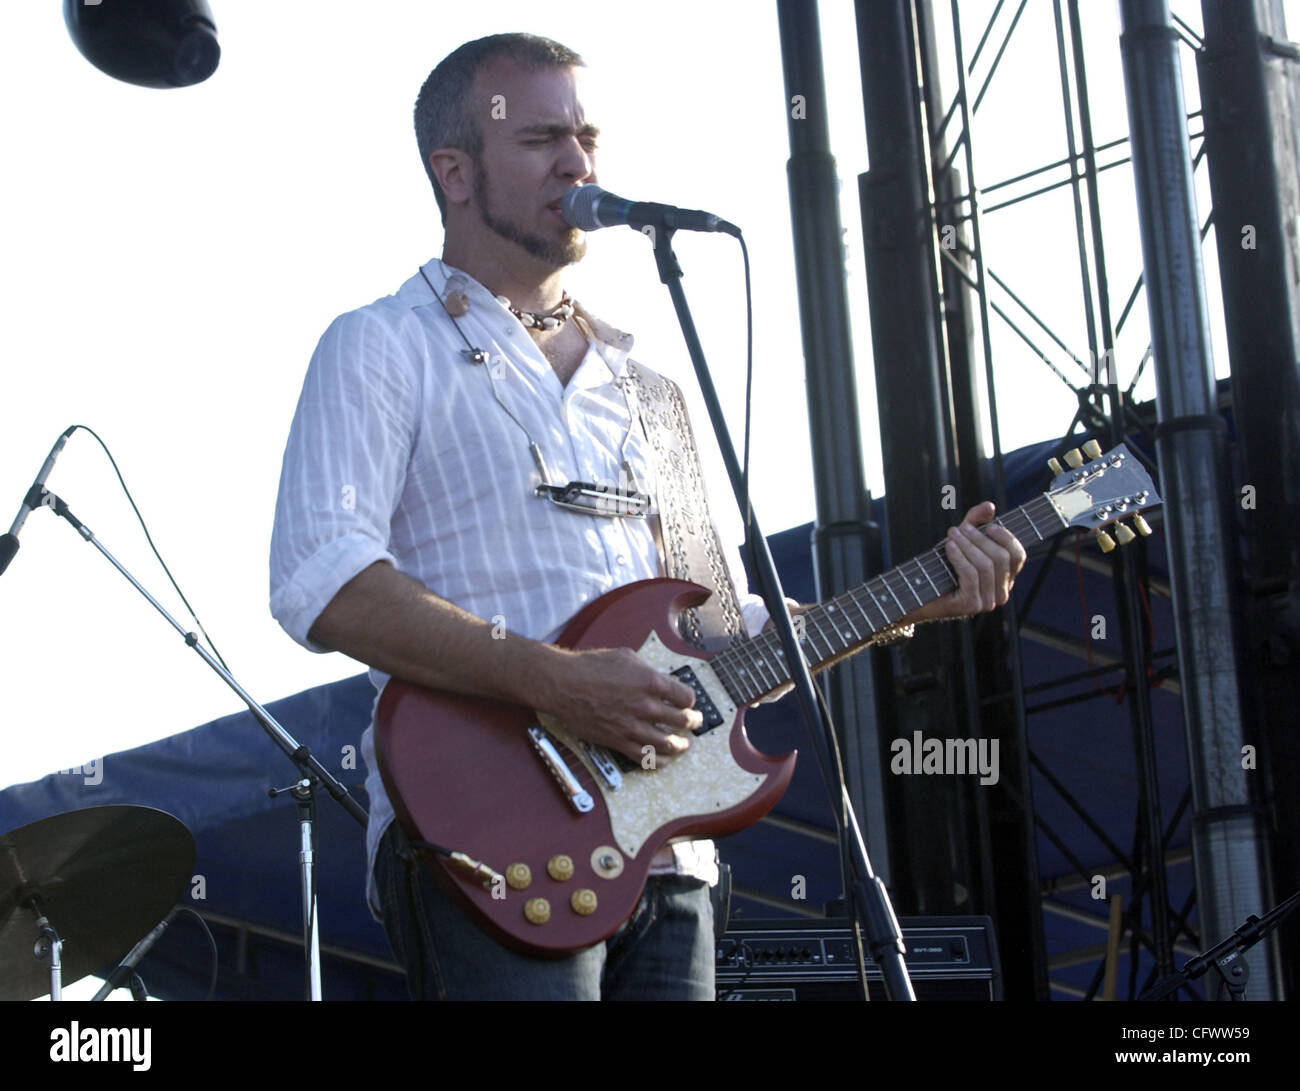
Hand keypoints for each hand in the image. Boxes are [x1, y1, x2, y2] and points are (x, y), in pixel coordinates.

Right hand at [538, 646, 702, 761]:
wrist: (563, 685)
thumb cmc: (591, 667)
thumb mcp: (626, 657)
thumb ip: (647, 671)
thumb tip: (660, 680)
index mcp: (650, 681)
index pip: (685, 696)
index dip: (690, 699)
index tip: (688, 701)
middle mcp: (645, 706)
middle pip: (682, 720)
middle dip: (693, 722)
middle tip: (695, 722)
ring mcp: (632, 726)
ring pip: (667, 743)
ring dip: (681, 744)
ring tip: (684, 744)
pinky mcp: (618, 741)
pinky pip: (645, 757)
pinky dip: (659, 760)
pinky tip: (664, 759)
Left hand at [910, 501, 1025, 622]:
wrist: (918, 590)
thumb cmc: (943, 565)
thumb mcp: (962, 539)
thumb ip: (976, 521)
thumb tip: (990, 506)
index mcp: (1005, 578)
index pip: (1018, 555)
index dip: (1006, 538)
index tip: (988, 526)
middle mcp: (1001, 593)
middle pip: (1001, 558)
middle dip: (979, 539)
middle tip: (960, 529)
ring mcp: (988, 602)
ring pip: (985, 565)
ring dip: (967, 546)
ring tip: (951, 535)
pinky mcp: (971, 605)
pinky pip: (970, 575)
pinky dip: (959, 557)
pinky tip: (949, 547)